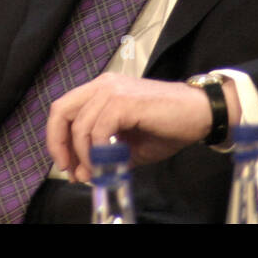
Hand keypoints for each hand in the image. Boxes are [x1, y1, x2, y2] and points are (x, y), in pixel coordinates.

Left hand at [46, 72, 239, 182]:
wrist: (199, 114)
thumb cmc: (167, 126)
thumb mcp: (128, 144)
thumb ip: (103, 154)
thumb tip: (81, 173)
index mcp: (101, 89)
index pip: (64, 109)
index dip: (58, 139)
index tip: (66, 164)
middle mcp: (103, 85)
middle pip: (61, 111)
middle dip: (59, 145)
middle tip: (70, 170)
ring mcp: (112, 90)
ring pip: (80, 125)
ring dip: (84, 155)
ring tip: (96, 173)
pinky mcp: (124, 101)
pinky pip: (98, 131)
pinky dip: (98, 152)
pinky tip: (108, 164)